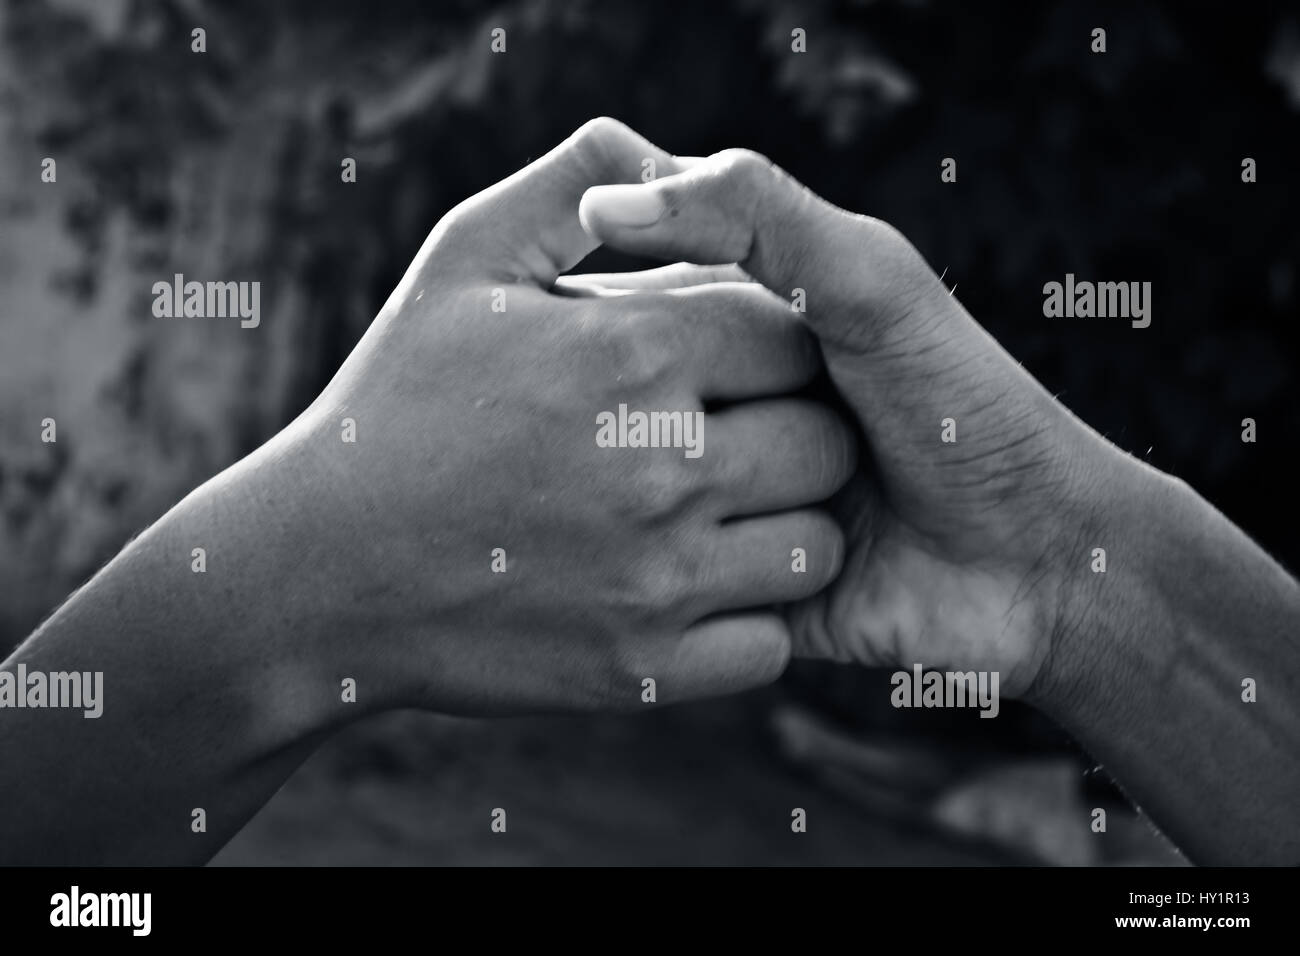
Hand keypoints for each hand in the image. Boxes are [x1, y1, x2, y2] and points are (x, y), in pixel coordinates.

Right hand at [273, 121, 854, 714]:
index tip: (725, 366)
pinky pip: (767, 646)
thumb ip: (574, 183)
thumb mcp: (464, 258)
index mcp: (630, 353)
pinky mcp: (640, 671)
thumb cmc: (395, 403)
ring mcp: (654, 580)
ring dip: (780, 530)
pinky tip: (685, 588)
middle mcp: (660, 467)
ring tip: (715, 516)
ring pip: (812, 550)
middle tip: (730, 440)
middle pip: (825, 444)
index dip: (769, 347)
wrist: (320, 573)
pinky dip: (743, 621)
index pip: (794, 335)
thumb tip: (662, 153)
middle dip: (791, 434)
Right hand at [577, 149, 1114, 697]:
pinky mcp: (732, 593)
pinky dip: (735, 591)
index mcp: (737, 339)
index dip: (669, 339)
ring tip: (848, 506)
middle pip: (648, 425)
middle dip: (733, 436)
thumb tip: (604, 203)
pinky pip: (686, 596)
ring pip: (666, 517)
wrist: (1044, 566)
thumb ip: (754, 215)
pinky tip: (802, 575)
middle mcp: (720, 424)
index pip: (641, 324)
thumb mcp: (868, 283)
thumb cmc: (967, 406)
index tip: (778, 365)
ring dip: (754, 518)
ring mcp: (723, 516)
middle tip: (844, 437)